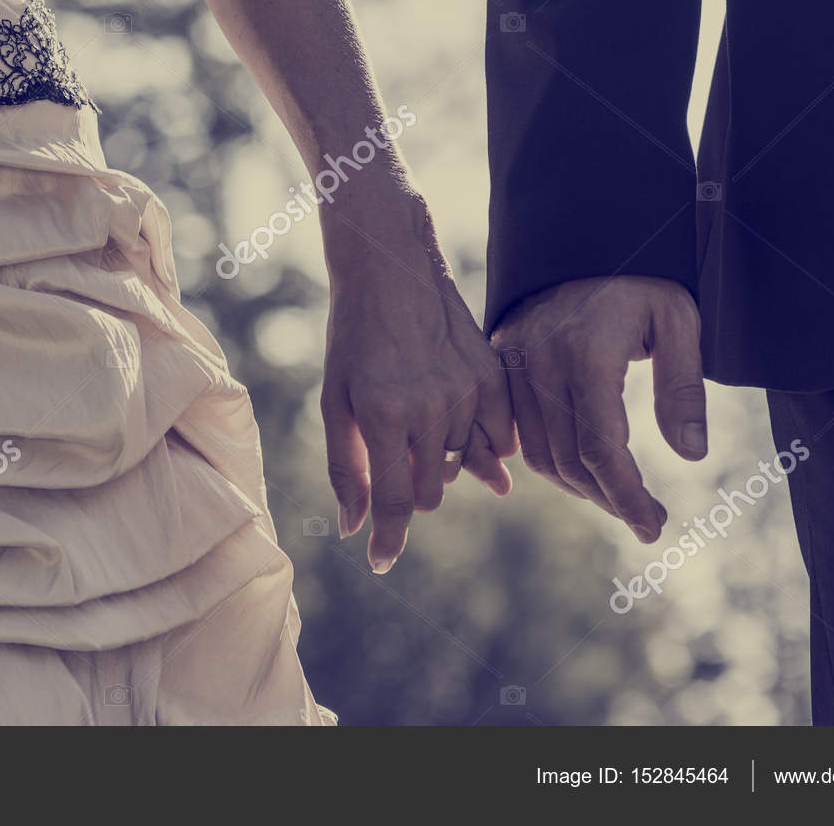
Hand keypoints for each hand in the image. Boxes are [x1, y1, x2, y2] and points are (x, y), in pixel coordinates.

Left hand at [322, 218, 516, 573]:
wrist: (391, 270)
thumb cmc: (352, 339)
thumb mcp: (335, 402)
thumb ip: (345, 468)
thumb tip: (353, 528)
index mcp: (383, 415)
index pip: (396, 502)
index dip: (388, 540)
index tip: (382, 562)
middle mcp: (431, 408)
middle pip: (432, 491)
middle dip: (411, 489)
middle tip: (394, 455)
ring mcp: (467, 392)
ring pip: (462, 467)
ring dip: (441, 460)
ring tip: (419, 417)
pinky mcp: (493, 379)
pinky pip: (499, 440)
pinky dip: (481, 445)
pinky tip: (460, 424)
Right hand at [491, 275, 705, 543]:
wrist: (580, 243)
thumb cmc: (641, 283)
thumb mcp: (678, 323)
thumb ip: (683, 388)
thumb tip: (690, 456)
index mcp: (585, 355)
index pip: (600, 449)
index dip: (627, 496)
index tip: (652, 525)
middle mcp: (539, 365)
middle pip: (569, 461)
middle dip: (610, 500)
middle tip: (648, 520)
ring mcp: (513, 368)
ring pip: (539, 455)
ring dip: (582, 489)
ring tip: (621, 500)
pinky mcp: (501, 369)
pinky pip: (520, 436)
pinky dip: (552, 464)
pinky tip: (585, 474)